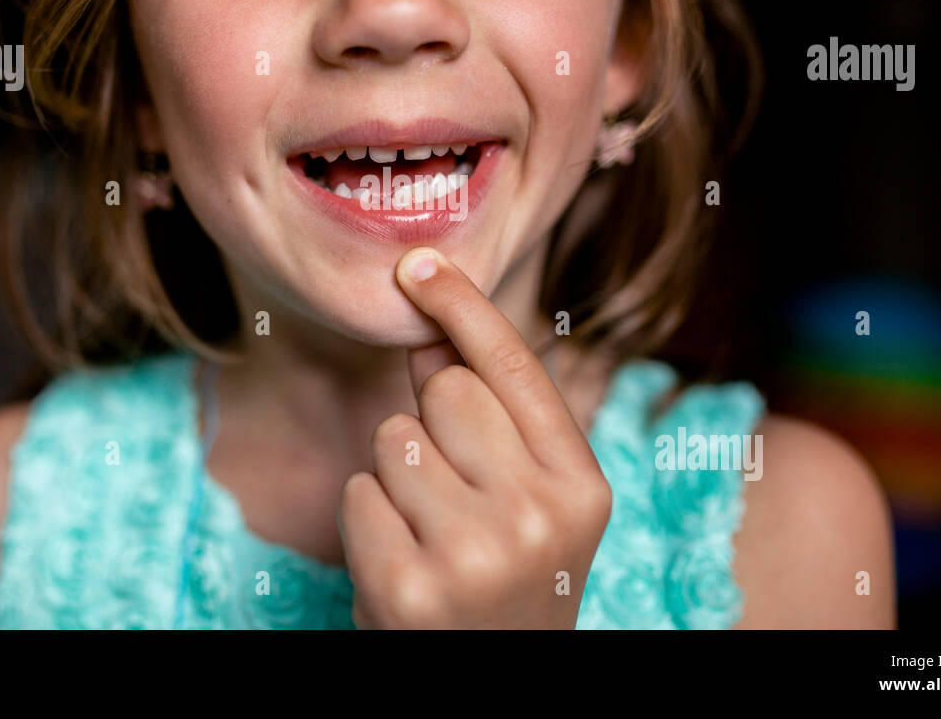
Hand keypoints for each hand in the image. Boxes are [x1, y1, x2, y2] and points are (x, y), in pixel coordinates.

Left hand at [337, 246, 613, 628]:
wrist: (490, 683)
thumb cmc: (506, 582)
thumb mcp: (529, 502)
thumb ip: (490, 419)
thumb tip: (428, 334)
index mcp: (582, 487)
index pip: (516, 366)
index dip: (463, 306)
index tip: (418, 264)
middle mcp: (539, 517)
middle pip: (446, 391)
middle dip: (431, 425)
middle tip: (450, 493)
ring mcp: (474, 555)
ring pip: (393, 439)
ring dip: (396, 479)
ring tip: (428, 536)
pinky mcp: (407, 588)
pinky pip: (358, 493)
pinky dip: (366, 523)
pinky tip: (402, 566)